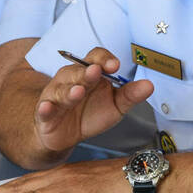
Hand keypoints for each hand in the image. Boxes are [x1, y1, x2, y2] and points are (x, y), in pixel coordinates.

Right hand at [34, 47, 153, 153]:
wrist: (66, 134)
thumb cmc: (90, 113)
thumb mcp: (115, 105)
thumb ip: (130, 95)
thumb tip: (149, 86)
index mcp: (90, 73)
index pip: (95, 57)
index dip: (104, 59)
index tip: (115, 65)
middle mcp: (72, 79)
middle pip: (78, 71)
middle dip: (87, 72)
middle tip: (96, 71)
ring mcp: (57, 95)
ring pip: (62, 89)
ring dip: (70, 90)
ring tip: (78, 91)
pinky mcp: (46, 112)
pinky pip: (44, 108)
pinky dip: (45, 108)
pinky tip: (47, 107)